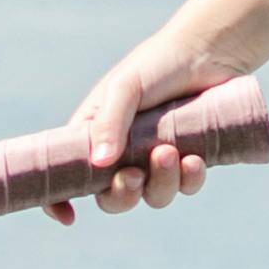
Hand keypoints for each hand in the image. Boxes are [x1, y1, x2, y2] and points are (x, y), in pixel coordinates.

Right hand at [44, 46, 233, 223]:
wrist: (209, 51)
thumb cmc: (158, 64)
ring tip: (171, 152)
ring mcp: (156, 159)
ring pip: (153, 196)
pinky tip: (195, 159)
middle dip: (122, 195)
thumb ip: (110, 122)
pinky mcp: (190, 159)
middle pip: (112, 198)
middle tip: (135, 175)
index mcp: (94, 135)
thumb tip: (101, 164)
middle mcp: (122, 152)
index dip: (59, 200)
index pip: (66, 175)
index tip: (69, 217)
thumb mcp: (126, 87)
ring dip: (161, 183)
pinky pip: (186, 186)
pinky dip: (189, 179)